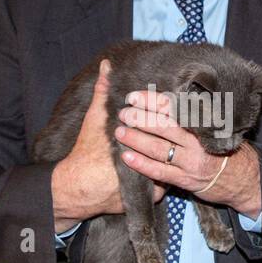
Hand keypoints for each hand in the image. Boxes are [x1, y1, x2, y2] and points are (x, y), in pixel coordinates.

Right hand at [51, 60, 163, 231]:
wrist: (78, 186)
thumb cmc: (87, 150)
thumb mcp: (95, 118)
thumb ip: (103, 91)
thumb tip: (106, 65)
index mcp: (141, 136)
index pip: (166, 125)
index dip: (171, 118)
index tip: (174, 113)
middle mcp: (151, 157)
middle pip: (171, 145)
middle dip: (178, 139)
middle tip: (183, 131)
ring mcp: (153, 178)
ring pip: (173, 166)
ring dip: (175, 159)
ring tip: (178, 150)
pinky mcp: (150, 197)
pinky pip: (164, 188)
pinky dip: (164, 182)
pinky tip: (167, 174)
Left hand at [115, 87, 261, 218]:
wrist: (242, 179)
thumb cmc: (222, 149)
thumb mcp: (214, 128)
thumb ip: (192, 117)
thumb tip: (162, 101)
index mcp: (202, 124)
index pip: (174, 108)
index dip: (152, 101)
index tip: (134, 96)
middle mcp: (197, 141)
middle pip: (164, 126)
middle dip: (140, 118)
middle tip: (123, 112)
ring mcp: (191, 162)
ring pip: (158, 148)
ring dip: (136, 139)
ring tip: (119, 132)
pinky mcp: (186, 180)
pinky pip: (160, 172)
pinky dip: (142, 164)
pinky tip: (127, 157)